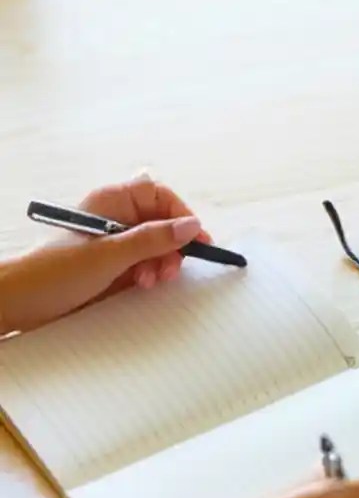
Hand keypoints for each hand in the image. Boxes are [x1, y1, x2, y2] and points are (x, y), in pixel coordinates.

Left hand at [0, 174, 210, 333]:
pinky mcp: (112, 262)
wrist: (21, 301)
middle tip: (169, 270)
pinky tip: (141, 285)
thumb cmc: (59, 271)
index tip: (197, 241)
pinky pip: (144, 262)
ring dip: (161, 262)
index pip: (160, 196)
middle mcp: (115, 216)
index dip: (181, 216)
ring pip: (156, 244)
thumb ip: (154, 239)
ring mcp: (114, 240)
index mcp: (112, 201)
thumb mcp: (111, 254)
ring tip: (150, 281)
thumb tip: (194, 226)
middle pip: (163, 222)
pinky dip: (149, 273)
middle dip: (172, 246)